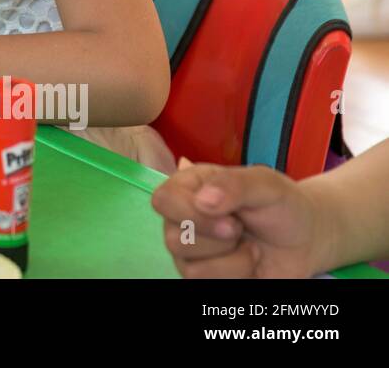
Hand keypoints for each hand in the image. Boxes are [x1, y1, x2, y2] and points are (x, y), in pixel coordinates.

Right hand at [151, 158, 329, 277]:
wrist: (305, 239)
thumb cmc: (282, 204)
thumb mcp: (265, 183)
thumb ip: (234, 184)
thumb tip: (202, 200)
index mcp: (188, 188)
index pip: (163, 201)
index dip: (190, 213)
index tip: (229, 217)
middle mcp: (182, 220)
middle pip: (174, 239)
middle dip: (218, 241)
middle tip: (241, 230)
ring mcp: (191, 252)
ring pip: (191, 269)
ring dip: (233, 261)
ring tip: (250, 246)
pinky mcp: (205, 276)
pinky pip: (207, 285)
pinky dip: (238, 275)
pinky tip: (249, 261)